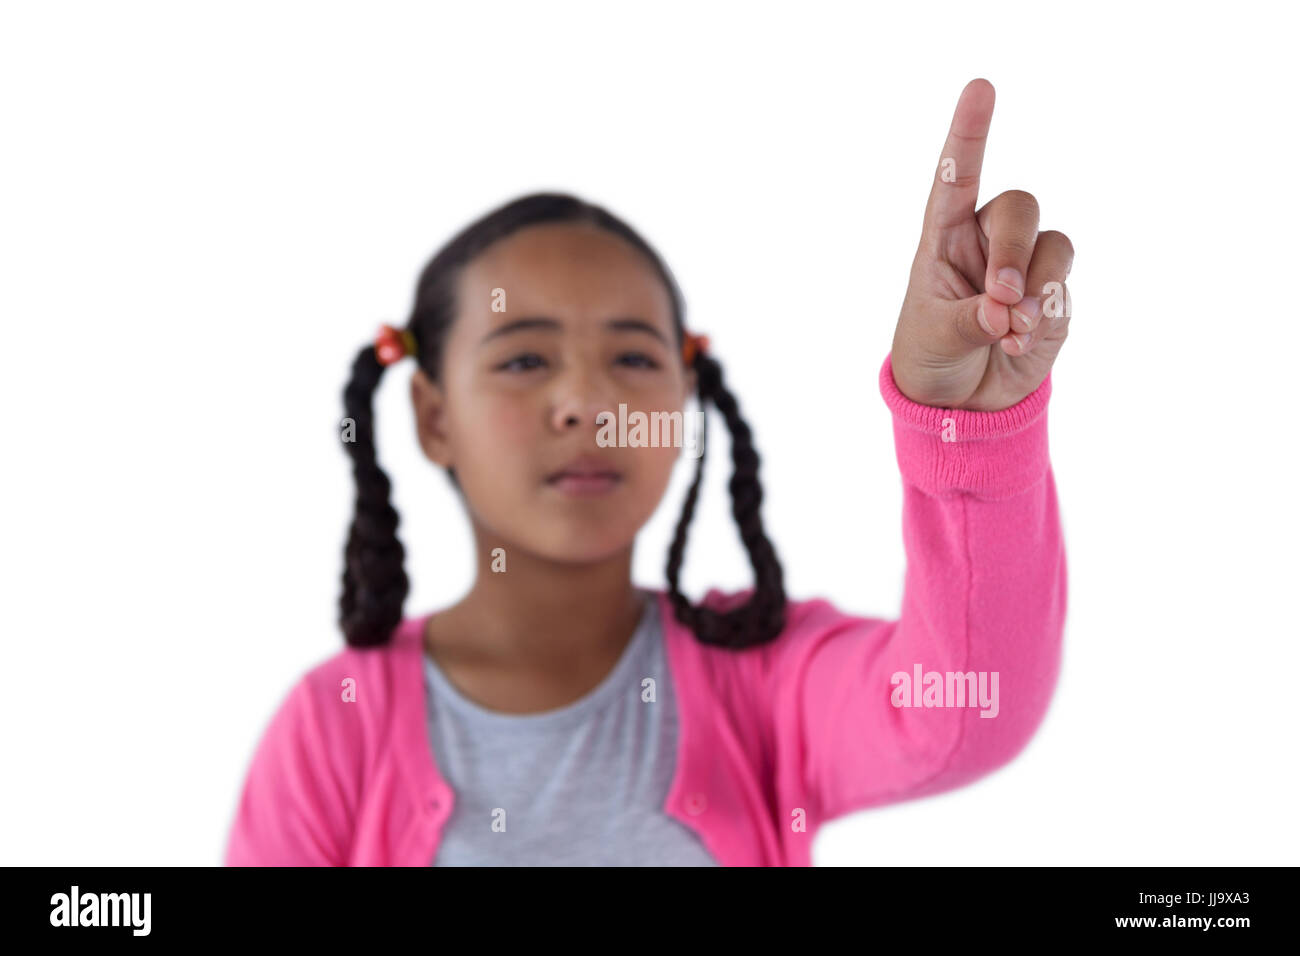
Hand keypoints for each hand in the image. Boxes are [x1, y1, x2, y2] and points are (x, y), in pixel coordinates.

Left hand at [890, 78, 1073, 411]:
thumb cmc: (932, 356)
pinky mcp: (1055, 297)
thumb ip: (965, 320)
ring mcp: (1026, 267)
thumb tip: (1003, 310)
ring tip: (1009, 330)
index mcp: (943, 238)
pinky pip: (1065, 289)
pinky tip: (1017, 344)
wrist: (961, 403)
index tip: (981, 87)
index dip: (969, 133)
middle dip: (1013, 250)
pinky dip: (1046, 317)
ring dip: (1037, 286)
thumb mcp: (932, 338)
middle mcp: (987, 242)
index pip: (956, 177)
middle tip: (1000, 297)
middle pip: (1018, 208)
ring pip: (1053, 244)